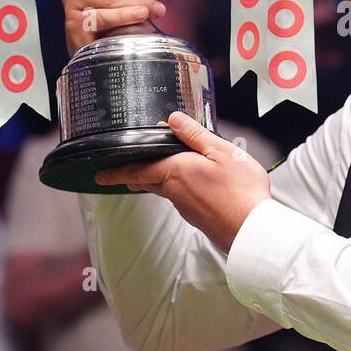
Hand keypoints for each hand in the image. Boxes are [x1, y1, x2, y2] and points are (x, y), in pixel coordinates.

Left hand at [94, 111, 270, 254]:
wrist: (251, 231)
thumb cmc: (240, 190)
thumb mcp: (220, 151)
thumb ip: (194, 135)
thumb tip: (172, 119)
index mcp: (175, 171)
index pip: (136, 170)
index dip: (115, 172)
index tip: (99, 175)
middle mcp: (174, 191)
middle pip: (147, 182)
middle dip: (133, 176)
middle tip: (122, 173)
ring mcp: (186, 208)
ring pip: (163, 191)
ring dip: (156, 182)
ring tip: (154, 174)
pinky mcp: (198, 218)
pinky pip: (180, 199)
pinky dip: (177, 190)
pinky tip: (191, 186)